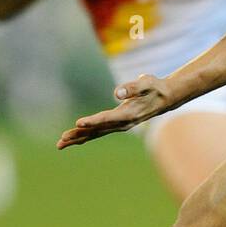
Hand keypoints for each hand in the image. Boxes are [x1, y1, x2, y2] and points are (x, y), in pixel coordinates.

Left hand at [56, 74, 173, 148]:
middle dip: (79, 134)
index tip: (78, 123)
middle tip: (62, 140)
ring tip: (60, 144)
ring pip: (95, 134)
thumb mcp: (147, 82)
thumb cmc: (154, 87)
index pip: (107, 118)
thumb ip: (132, 87)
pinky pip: (98, 132)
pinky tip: (73, 139)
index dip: (92, 121)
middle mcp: (122, 124)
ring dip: (78, 138)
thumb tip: (117, 93)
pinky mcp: (116, 124)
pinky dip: (85, 135)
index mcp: (128, 114)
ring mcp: (119, 126)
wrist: (164, 98)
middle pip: (97, 130)